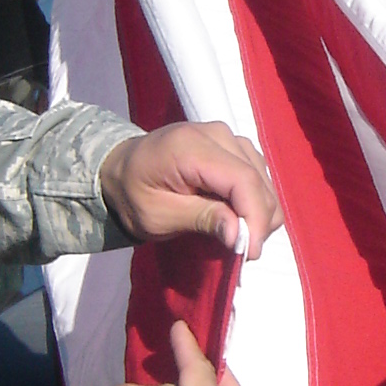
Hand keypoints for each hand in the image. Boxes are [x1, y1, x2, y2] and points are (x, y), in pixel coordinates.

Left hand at [99, 120, 282, 259]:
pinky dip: (254, 199)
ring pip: (263, 177)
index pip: (242, 179)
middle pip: (258, 178)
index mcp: (190, 147)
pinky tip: (238, 216)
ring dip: (259, 210)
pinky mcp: (232, 144)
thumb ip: (202, 220)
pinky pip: (257, 172)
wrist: (121, 168)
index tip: (251, 252)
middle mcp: (215, 134)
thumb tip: (240, 235)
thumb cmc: (133, 194)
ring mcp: (226, 136)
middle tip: (242, 251)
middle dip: (259, 219)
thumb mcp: (158, 215)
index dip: (255, 217)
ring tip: (238, 234)